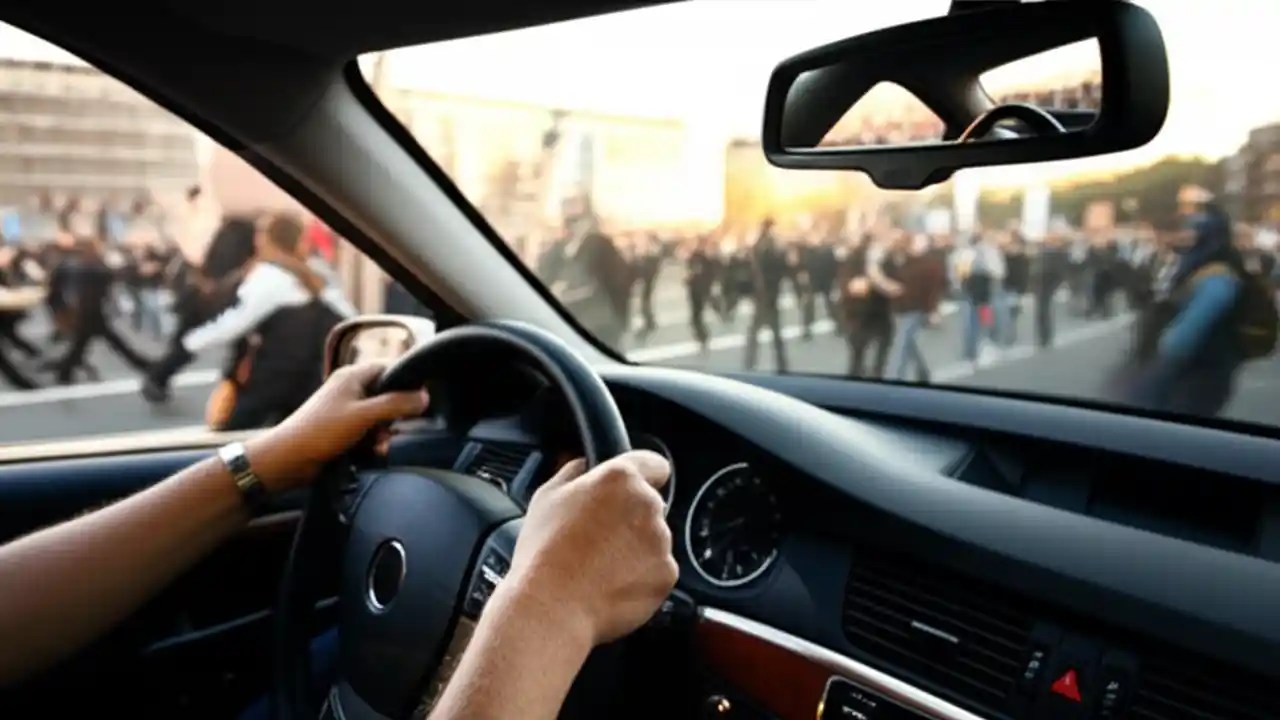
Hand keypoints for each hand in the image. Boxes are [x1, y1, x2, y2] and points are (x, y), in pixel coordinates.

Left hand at [246, 363, 428, 491]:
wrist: (288, 460)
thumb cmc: (321, 432)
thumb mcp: (364, 415)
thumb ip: (397, 404)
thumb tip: (425, 397)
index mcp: (353, 376)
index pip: (391, 368)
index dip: (407, 382)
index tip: (418, 400)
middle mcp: (351, 389)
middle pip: (389, 396)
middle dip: (394, 416)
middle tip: (390, 429)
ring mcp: (347, 410)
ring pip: (381, 418)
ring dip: (383, 434)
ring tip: (376, 446)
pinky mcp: (344, 430)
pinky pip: (369, 433)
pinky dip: (372, 443)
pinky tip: (369, 453)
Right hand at [504, 451, 676, 646]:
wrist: (551, 607)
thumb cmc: (544, 553)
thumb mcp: (547, 497)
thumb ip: (573, 472)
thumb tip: (583, 466)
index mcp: (620, 479)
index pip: (654, 463)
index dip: (644, 475)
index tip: (633, 487)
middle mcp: (647, 505)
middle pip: (650, 505)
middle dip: (630, 518)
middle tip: (598, 538)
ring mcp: (661, 541)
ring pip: (654, 539)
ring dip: (636, 549)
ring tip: (599, 566)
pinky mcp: (666, 574)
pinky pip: (657, 570)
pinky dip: (641, 577)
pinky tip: (611, 583)